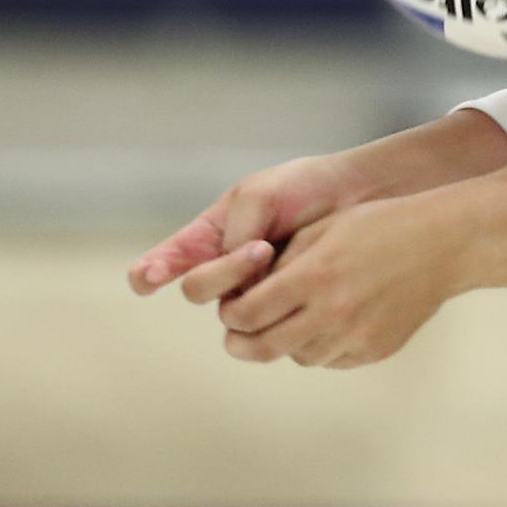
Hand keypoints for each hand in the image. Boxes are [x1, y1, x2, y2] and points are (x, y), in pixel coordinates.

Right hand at [128, 151, 374, 299]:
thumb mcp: (260, 196)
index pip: (168, 260)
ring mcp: (252, 289)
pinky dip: (277, 301)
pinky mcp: (282, 306)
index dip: (150, 272)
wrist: (357, 196)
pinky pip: (266, 319)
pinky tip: (294, 288)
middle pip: (197, 289)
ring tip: (275, 253)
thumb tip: (238, 287)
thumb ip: (236, 236)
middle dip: (222, 272)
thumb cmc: (305, 187)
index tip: (149, 278)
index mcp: (211, 235)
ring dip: (249, 283)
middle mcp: (224, 267)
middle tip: (259, 249)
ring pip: (230, 308)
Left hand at [214, 162, 506, 369]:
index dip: (231, 313)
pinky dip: (322, 347)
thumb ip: (279, 264)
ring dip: (286, 342)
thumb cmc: (383, 226)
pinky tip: (332, 323)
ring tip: (295, 319)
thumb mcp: (323, 230)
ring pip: (296, 357)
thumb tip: (243, 296)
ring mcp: (355, 336)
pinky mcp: (375, 350)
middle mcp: (332, 312)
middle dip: (241, 342)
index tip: (234, 307)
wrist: (446, 243)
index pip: (245, 314)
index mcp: (313, 275)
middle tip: (240, 333)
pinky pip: (331, 360)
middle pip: (261, 348)